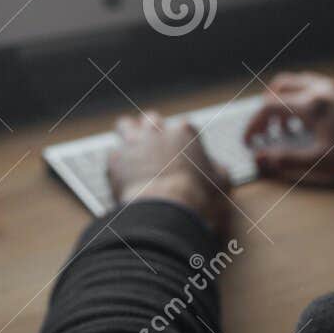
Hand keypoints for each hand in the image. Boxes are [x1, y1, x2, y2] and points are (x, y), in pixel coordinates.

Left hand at [107, 111, 232, 232]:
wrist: (164, 213)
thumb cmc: (196, 200)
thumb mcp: (221, 185)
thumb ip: (218, 170)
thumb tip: (217, 168)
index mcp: (185, 133)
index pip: (183, 127)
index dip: (181, 141)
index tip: (181, 155)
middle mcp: (158, 131)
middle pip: (151, 120)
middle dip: (152, 131)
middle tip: (154, 148)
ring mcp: (134, 142)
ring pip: (126, 125)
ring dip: (128, 134)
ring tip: (131, 150)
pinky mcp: (115, 158)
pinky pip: (112, 154)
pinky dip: (116, 164)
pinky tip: (121, 176)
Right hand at [242, 71, 333, 184]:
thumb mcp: (324, 162)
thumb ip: (289, 160)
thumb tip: (261, 159)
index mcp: (313, 104)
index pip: (269, 106)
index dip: (254, 124)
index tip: (250, 141)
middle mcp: (322, 88)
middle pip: (280, 86)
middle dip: (267, 108)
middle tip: (265, 131)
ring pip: (299, 83)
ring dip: (285, 101)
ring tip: (287, 128)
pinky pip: (316, 86)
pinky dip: (303, 99)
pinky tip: (312, 123)